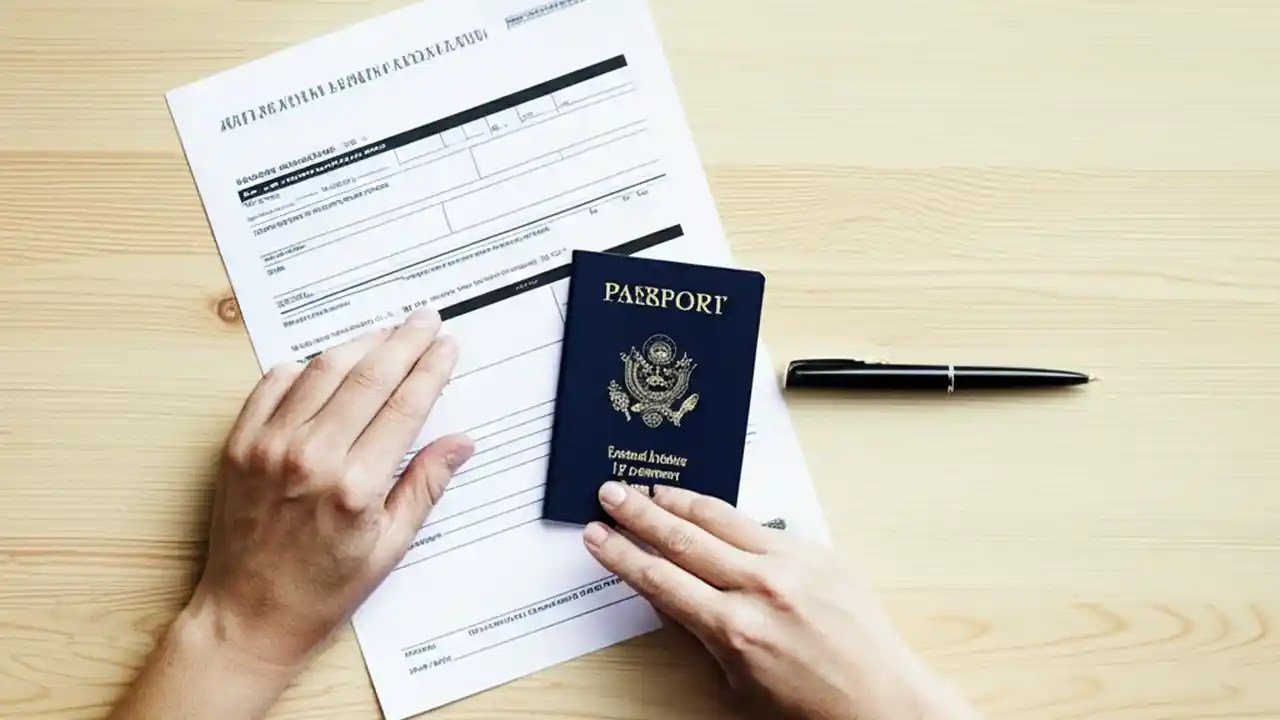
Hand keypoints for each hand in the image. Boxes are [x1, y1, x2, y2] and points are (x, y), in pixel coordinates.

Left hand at [110, 310, 473, 719]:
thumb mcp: (389, 548)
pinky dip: (301, 366)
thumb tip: (460, 442)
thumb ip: (424, 486)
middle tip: (425, 320)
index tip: (446, 346)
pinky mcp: (238, 445)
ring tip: (385, 333)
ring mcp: (268, 447)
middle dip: (403, 342)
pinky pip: (272, 385)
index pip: (405, 406)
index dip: (430, 369)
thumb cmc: (321, 590)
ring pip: (322, 371)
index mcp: (355, 487)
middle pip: (368, 377)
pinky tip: (325, 362)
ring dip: (359, 345)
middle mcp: (311, 458)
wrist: (248, 615)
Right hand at [582, 483, 977, 719]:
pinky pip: (760, 525)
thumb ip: (702, 633)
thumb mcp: (740, 682)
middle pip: (682, 539)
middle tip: (611, 493)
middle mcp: (760, 589)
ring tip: (651, 488)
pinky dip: (727, 513)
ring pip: (721, 519)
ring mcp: (791, 565)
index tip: (598, 537)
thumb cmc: (814, 705)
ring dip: (680, 501)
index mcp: (735, 629)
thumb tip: (669, 595)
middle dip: (640, 515)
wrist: (882, 699)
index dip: (622, 556)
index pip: (660, 580)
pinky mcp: (816, 552)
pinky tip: (707, 507)